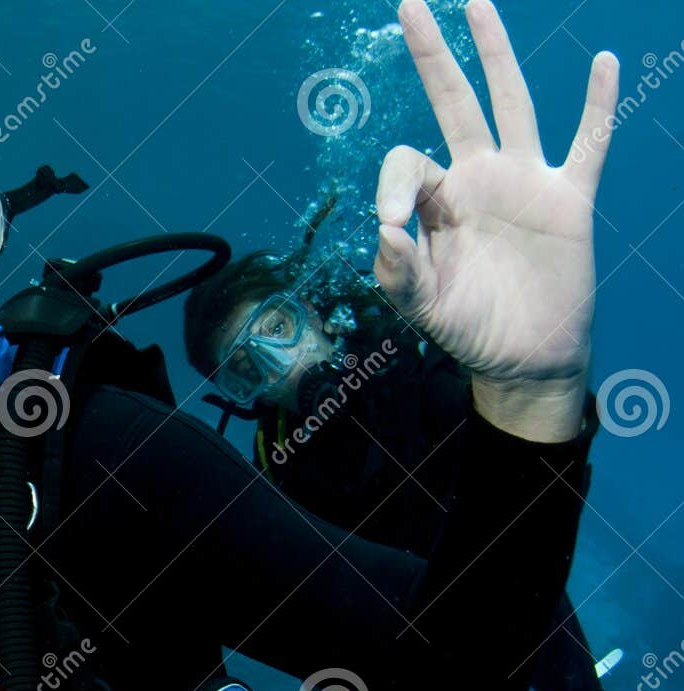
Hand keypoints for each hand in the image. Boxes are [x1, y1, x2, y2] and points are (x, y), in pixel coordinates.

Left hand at [375, 0, 618, 440]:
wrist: (523, 359)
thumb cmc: (466, 330)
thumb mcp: (419, 308)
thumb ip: (396, 272)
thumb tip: (384, 229)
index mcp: (436, 203)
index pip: (406, 165)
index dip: (394, 187)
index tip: (394, 226)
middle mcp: (477, 179)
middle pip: (453, 101)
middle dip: (432, 56)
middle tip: (408, 3)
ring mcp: (524, 182)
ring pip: (511, 103)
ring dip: (495, 54)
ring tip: (476, 3)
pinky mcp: (568, 199)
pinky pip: (588, 144)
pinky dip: (597, 106)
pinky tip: (602, 63)